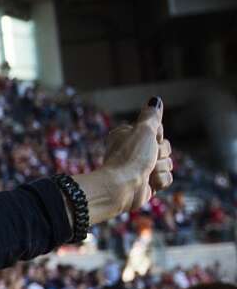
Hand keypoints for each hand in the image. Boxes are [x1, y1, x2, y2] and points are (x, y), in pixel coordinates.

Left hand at [76, 98, 172, 222]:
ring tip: (146, 171)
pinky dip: (160, 180)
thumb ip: (151, 115)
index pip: (158, 130)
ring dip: (160, 167)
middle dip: (161, 153)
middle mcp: (134, 152)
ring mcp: (141, 169)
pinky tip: (149, 182)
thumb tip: (155, 100)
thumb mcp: (143, 129)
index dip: (157, 135)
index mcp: (129, 136)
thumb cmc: (130, 156)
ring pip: (167, 163)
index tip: (148, 139)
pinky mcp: (147, 184)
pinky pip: (166, 179)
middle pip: (165, 147)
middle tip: (148, 157)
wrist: (121, 188)